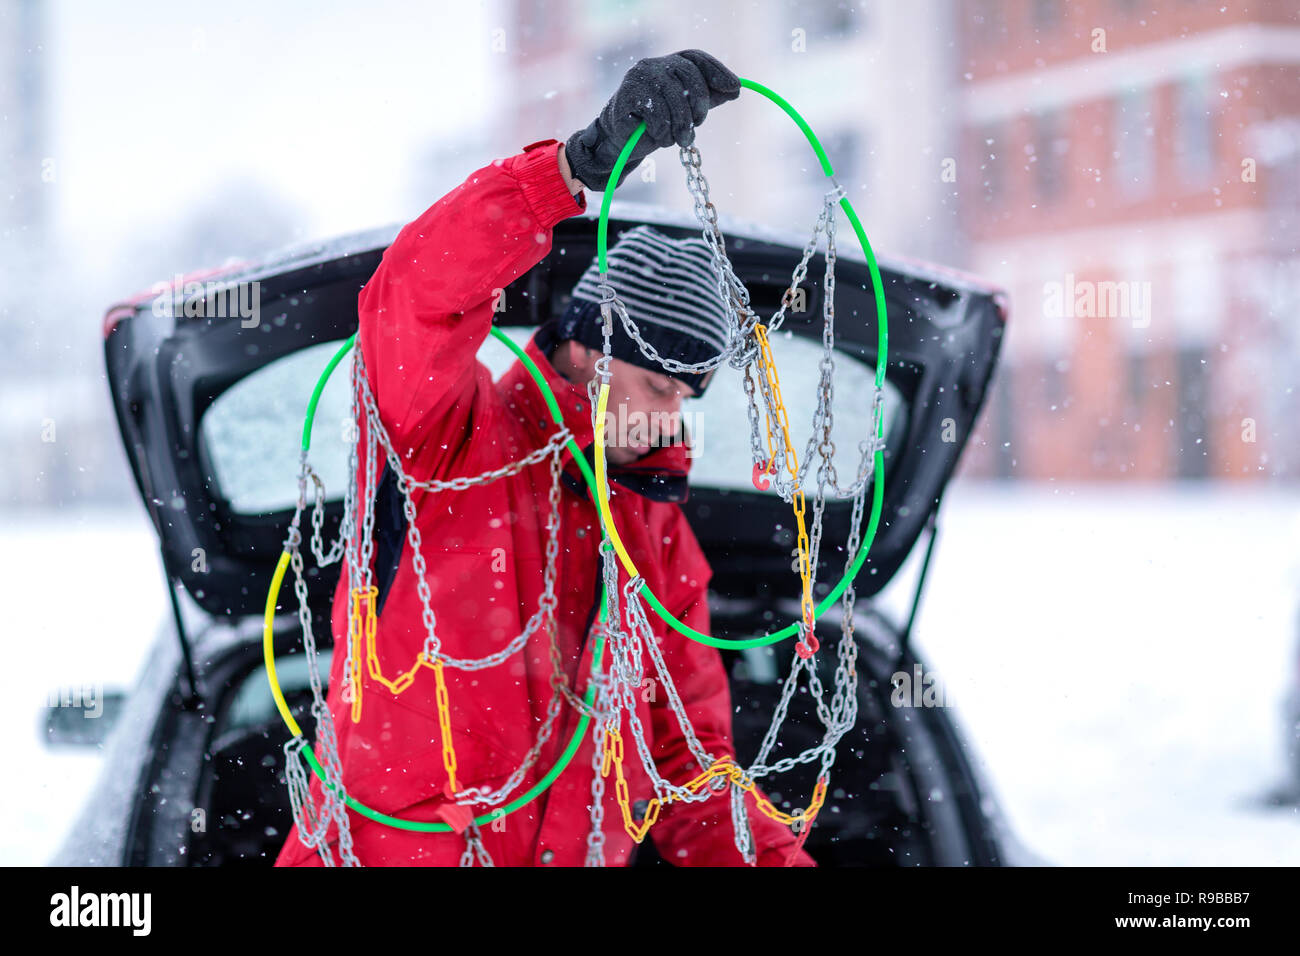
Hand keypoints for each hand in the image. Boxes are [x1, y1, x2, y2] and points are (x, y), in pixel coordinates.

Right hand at [564, 49, 740, 191]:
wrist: (622, 139)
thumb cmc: (656, 123)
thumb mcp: (686, 110)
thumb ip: (708, 98)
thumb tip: (736, 89)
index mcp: (670, 64)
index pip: (697, 59)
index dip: (718, 72)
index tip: (735, 89)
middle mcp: (655, 64)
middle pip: (690, 78)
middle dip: (699, 108)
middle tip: (695, 128)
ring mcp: (640, 76)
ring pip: (674, 101)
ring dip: (679, 127)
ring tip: (674, 139)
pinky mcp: (628, 93)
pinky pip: (657, 115)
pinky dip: (661, 132)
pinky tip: (656, 136)